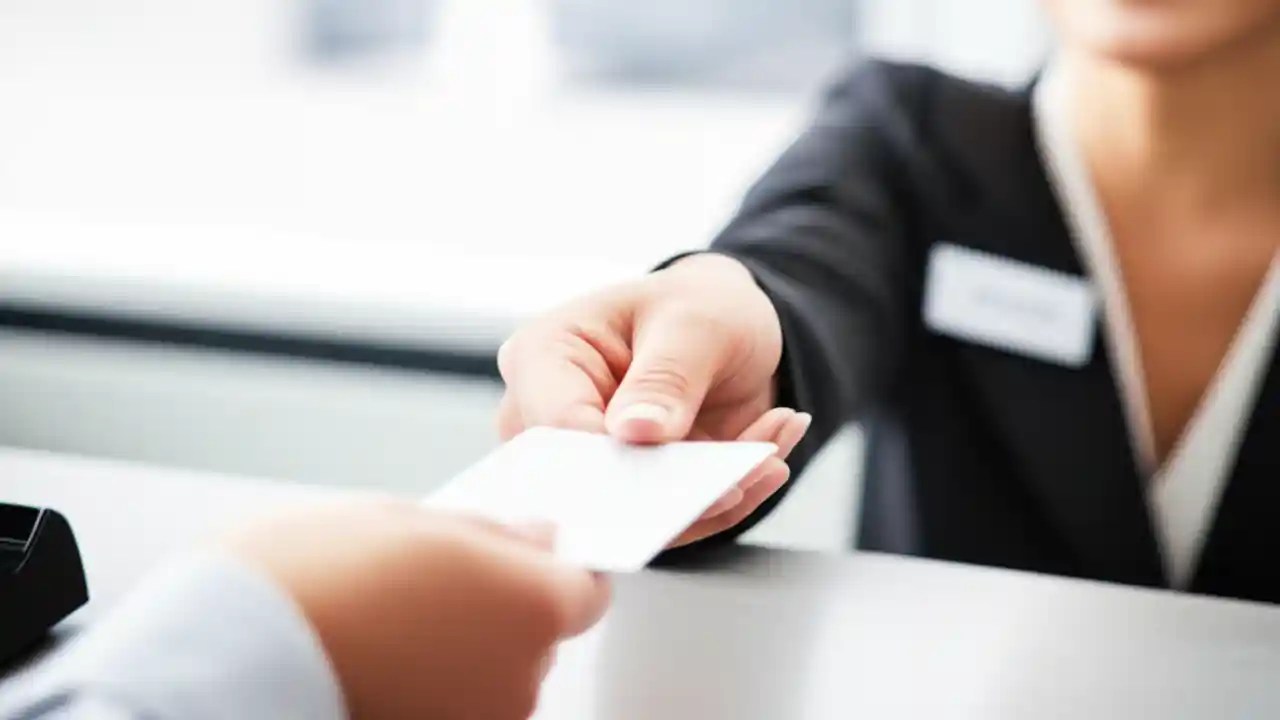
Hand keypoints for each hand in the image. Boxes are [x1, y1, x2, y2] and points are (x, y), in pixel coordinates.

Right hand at [227, 501, 609, 719]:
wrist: (225, 658)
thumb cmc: (308, 579)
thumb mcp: (407, 520)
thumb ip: (490, 534)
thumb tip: (537, 539)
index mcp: (532, 604)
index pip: (585, 591)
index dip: (553, 571)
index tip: (521, 559)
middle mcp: (521, 677)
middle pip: (536, 638)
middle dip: (498, 610)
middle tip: (427, 586)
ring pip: (492, 680)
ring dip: (461, 655)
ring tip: (387, 628)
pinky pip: (454, 709)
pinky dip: (432, 691)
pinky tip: (379, 665)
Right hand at [497, 254, 811, 545]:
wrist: (732, 327)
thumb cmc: (700, 307)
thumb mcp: (695, 322)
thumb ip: (666, 376)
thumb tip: (636, 433)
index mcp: (544, 357)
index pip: (557, 426)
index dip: (612, 459)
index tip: (681, 470)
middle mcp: (552, 419)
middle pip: (591, 484)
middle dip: (673, 491)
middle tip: (743, 477)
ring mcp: (595, 462)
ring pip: (641, 514)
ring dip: (714, 498)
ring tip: (771, 459)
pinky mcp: (638, 491)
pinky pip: (678, 519)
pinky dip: (732, 495)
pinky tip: (771, 458)